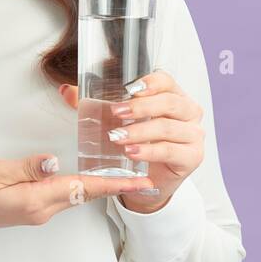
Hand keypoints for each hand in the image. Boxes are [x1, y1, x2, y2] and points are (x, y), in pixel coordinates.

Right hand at [0, 154, 155, 248]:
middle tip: (144, 175)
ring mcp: (39, 212)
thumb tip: (54, 161)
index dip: (114, 184)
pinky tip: (91, 176)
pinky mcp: (33, 208)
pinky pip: (65, 195)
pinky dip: (83, 185)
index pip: (83, 188)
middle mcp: (43, 210)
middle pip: (87, 193)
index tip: (140, 182)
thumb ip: (27, 166)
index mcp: (36, 200)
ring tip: (126, 173)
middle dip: (116, 184)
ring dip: (101, 185)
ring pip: (78, 195)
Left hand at [57, 71, 203, 212]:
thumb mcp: (115, 122)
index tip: (128, 89)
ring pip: (169, 128)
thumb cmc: (137, 143)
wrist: (148, 180)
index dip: (150, 83)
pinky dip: (149, 151)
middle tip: (116, 114)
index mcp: (173, 96)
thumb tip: (66, 90)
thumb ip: (94, 104)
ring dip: (141, 131)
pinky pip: (171, 151)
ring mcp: (194, 135)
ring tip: (117, 137)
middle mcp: (189, 112)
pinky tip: (132, 152)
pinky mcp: (192, 157)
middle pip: (170, 102)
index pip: (166, 81)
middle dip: (141, 107)